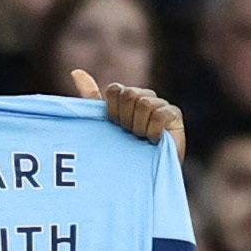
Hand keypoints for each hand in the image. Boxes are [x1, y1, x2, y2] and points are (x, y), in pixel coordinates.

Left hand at [70, 68, 185, 158]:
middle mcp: (145, 97)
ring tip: (142, 140)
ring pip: (144, 103)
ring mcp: (161, 105)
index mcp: (128, 98)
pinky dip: (153, 131)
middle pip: (129, 94)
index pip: (115, 89)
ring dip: (139, 128)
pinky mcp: (175, 115)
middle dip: (125, 120)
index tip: (116, 128)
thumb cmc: (123, 153)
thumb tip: (75, 72)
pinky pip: (159, 115)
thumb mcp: (104, 125)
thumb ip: (91, 99)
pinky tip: (154, 141)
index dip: (112, 111)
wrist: (142, 178)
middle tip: (130, 136)